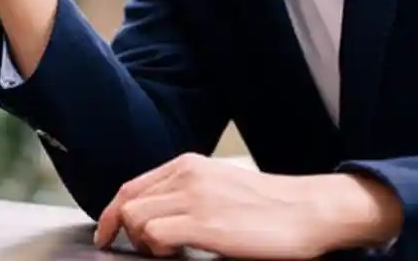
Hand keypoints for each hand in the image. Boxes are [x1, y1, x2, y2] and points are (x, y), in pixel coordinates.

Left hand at [94, 153, 402, 258]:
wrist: (310, 211)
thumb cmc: (269, 207)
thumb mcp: (219, 188)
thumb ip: (185, 195)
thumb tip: (153, 219)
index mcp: (187, 165)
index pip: (131, 187)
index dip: (111, 214)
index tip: (107, 234)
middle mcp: (186, 175)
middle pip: (127, 203)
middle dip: (126, 231)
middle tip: (148, 250)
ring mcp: (194, 197)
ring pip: (135, 218)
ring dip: (144, 241)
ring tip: (170, 251)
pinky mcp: (205, 222)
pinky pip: (155, 233)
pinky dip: (158, 248)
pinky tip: (180, 254)